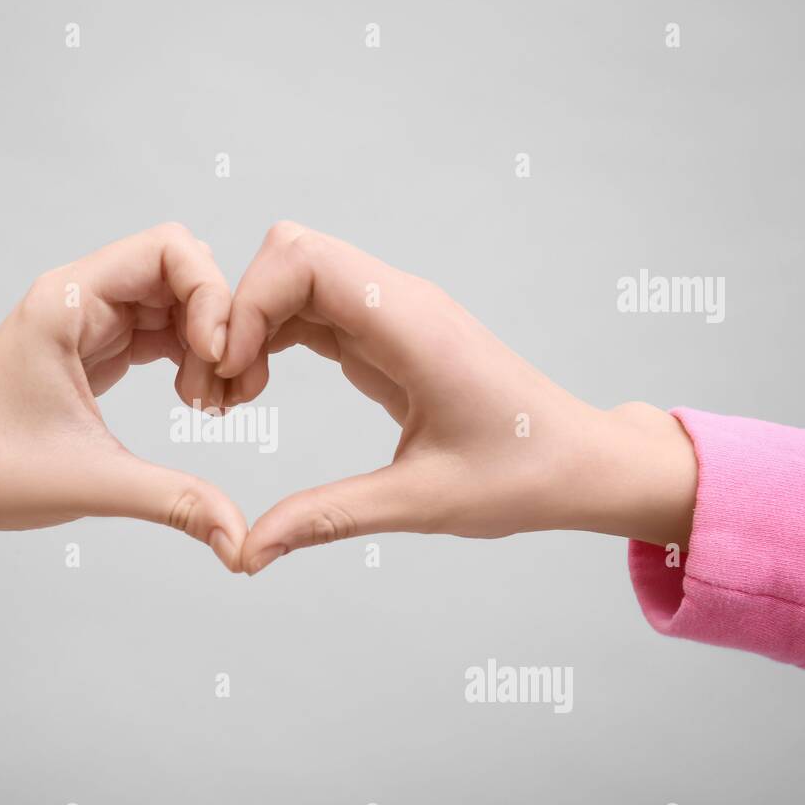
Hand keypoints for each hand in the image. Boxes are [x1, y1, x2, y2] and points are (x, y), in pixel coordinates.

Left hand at [0, 223, 251, 570]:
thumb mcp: (89, 483)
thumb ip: (174, 501)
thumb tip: (240, 539)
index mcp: (66, 301)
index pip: (168, 249)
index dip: (210, 294)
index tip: (216, 355)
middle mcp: (78, 298)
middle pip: (180, 270)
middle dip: (218, 321)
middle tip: (225, 385)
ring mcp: (87, 321)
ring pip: (175, 302)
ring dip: (207, 343)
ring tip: (210, 402)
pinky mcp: (94, 350)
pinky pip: (160, 332)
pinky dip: (189, 358)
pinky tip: (194, 401)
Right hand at [217, 222, 697, 574]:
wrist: (583, 463)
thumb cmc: (524, 475)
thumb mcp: (421, 502)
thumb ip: (327, 518)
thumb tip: (249, 550)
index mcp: (412, 325)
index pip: (303, 258)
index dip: (247, 303)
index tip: (228, 372)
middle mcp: (400, 302)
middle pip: (290, 254)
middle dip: (238, 310)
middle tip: (221, 387)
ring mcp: (394, 313)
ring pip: (296, 278)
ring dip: (252, 325)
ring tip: (234, 395)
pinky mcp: (388, 335)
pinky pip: (314, 310)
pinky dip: (275, 338)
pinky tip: (260, 388)